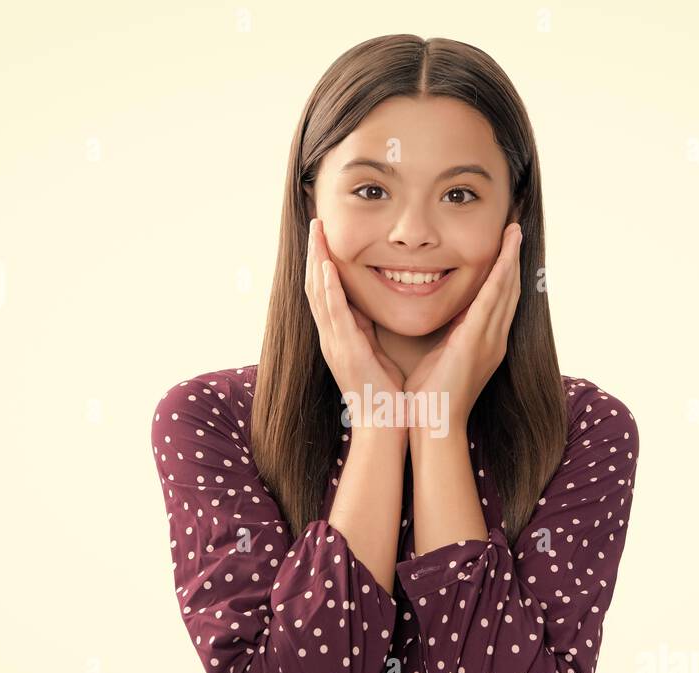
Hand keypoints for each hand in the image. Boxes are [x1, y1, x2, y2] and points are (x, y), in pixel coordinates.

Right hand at [305, 218, 406, 426]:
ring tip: (316, 232)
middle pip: (314, 286)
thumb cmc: (384, 392)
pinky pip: (333, 314)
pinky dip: (328, 289)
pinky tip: (326, 267)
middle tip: (315, 222)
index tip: (323, 234)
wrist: (384, 425)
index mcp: (338, 335)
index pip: (324, 290)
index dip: (320, 261)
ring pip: (318, 294)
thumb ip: (367, 328)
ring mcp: (334, 343)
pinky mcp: (345, 351)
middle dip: (313, 253)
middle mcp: (330, 336)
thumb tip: (368, 304)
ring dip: (315, 261)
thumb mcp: (374, 351)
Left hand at [403, 222, 522, 431]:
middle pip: (510, 290)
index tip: (505, 246)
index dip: (504, 271)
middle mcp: (495, 339)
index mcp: (486, 342)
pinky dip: (499, 277)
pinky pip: (491, 302)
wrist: (435, 425)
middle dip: (513, 258)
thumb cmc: (432, 396)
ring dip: (511, 259)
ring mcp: (490, 341)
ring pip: (506, 291)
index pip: (499, 299)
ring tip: (514, 232)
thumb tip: (446, 318)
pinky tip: (504, 256)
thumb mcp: (443, 356)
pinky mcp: (477, 342)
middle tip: (515, 228)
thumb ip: (449, 335)